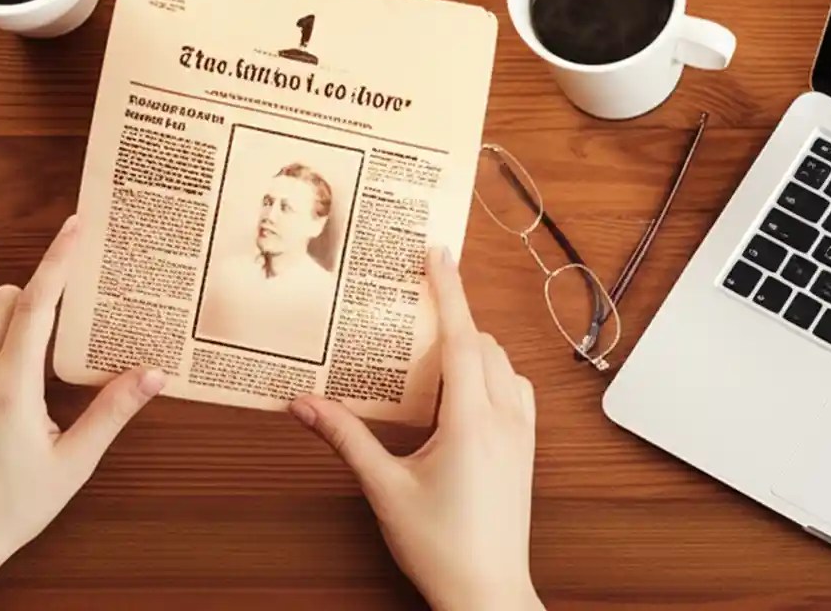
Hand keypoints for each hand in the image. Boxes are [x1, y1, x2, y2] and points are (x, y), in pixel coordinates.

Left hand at [0, 216, 166, 610]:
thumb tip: (154, 375)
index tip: (75, 228)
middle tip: (67, 319)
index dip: (57, 261)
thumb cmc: (14, 504)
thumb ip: (113, 412)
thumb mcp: (74, 462)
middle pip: (5, 299)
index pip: (35, 305)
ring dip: (6, 314)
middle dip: (38, 296)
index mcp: (10, 389)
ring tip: (32, 350)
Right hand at [290, 248, 542, 610]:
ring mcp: (522, 436)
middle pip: (484, 347)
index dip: (450, 291)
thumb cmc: (441, 547)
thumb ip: (346, 439)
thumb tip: (304, 404)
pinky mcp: (526, 452)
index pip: (463, 338)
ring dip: (475, 352)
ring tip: (434, 359)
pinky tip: (463, 397)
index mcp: (472, 421)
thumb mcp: (384, 489)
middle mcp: (505, 420)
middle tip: (415, 315)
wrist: (487, 593)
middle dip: (454, 323)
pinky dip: (492, 378)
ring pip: (505, 367)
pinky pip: (516, 393)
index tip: (438, 254)